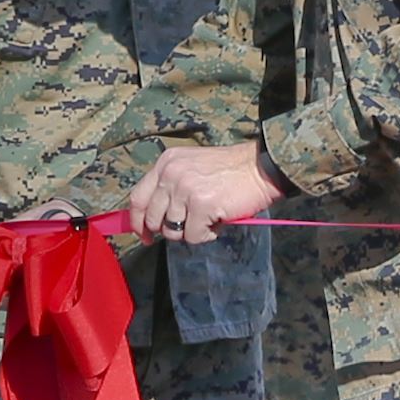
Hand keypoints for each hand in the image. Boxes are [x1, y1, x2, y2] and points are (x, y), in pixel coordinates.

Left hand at [127, 141, 284, 247]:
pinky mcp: (201, 205)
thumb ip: (171, 186)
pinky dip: (207, 235)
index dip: (138, 221)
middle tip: (188, 228)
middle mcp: (171, 174)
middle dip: (168, 231)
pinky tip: (218, 222)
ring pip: (172, 231)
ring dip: (192, 231)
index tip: (144, 234)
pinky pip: (193, 236)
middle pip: (152, 218)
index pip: (138, 198)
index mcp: (166, 163)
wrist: (261, 168)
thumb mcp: (192, 167)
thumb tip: (156, 217)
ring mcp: (185, 189)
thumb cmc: (231, 171)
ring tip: (209, 218)